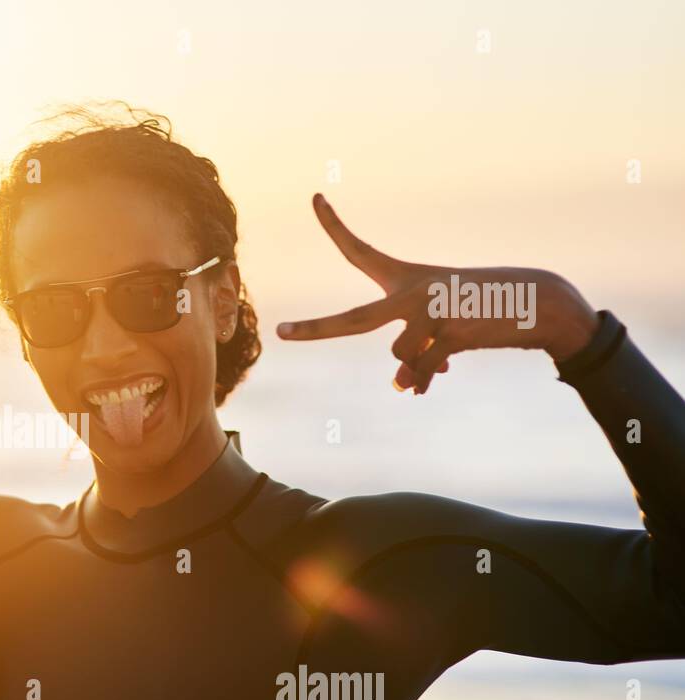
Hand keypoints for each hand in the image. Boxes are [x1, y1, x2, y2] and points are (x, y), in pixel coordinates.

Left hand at [277, 194, 599, 393]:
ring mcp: (430, 313)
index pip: (360, 251)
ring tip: (435, 360)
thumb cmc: (481, 309)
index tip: (316, 197)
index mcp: (405, 278)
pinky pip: (421, 372)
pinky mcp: (451, 334)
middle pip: (352, 321)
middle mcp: (411, 292)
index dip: (335, 226)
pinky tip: (428, 385)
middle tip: (280, 333)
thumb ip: (416, 354)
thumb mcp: (442, 328)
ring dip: (413, 368)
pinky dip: (420, 382)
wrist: (534, 303)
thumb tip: (402, 388)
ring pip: (398, 357)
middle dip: (314, 330)